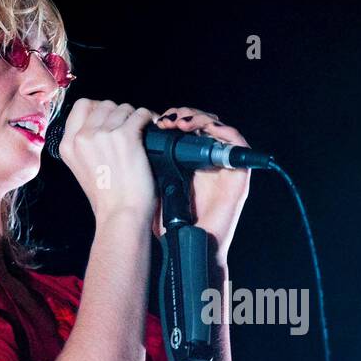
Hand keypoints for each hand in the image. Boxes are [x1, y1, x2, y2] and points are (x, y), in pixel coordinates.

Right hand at [59, 98, 159, 227]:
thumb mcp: (82, 169)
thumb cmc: (108, 198)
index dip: (99, 108)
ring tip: (142, 130)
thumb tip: (101, 124)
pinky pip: (140, 114)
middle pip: (104, 105)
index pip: (82, 106)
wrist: (120, 214)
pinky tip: (151, 127)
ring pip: (123, 108)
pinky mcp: (125, 137)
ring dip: (134, 117)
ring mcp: (103, 135)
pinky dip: (149, 118)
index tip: (111, 118)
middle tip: (130, 126)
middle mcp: (83, 137)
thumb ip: (85, 145)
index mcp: (68, 145)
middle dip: (119, 113)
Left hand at [154, 107, 250, 260]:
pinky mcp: (239, 175)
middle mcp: (208, 162)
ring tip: (182, 122)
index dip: (174, 119)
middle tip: (168, 119)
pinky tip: (204, 129)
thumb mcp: (149, 188)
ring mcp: (224, 168)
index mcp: (188, 163)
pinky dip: (223, 131)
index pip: (186, 129)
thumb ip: (142, 166)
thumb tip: (120, 138)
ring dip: (201, 119)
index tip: (157, 121)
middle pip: (203, 124)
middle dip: (186, 115)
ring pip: (219, 129)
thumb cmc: (168, 224)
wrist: (187, 246)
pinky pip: (237, 144)